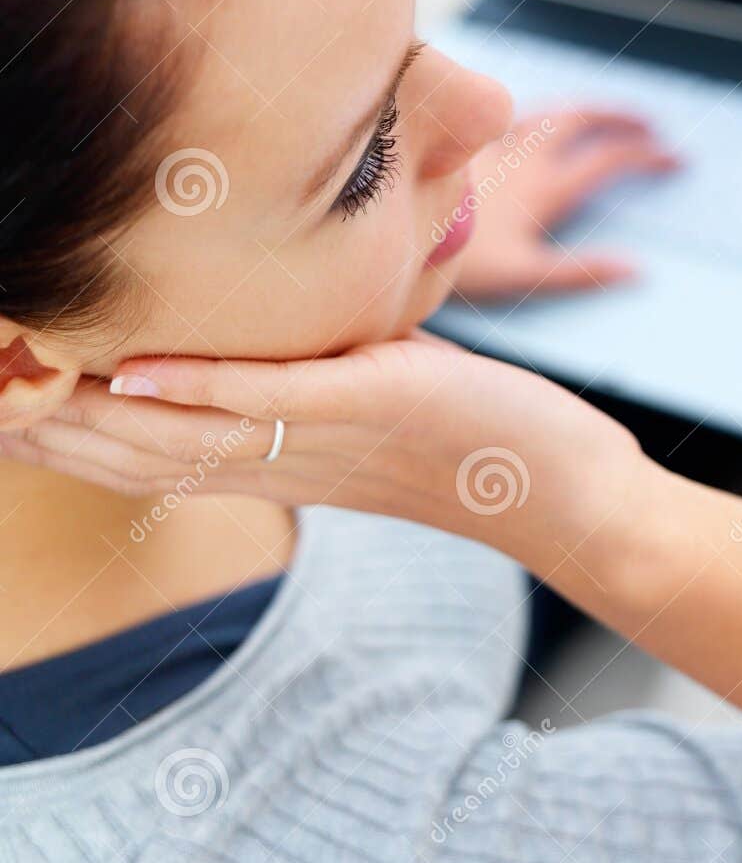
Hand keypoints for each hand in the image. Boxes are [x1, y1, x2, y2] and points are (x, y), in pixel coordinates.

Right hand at [0, 333, 646, 574]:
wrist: (565, 494)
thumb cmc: (471, 448)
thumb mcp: (367, 420)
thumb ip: (301, 399)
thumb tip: (251, 367)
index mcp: (276, 470)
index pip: (146, 462)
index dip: (60, 440)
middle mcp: (284, 467)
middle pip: (139, 456)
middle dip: (46, 429)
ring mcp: (325, 442)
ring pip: (186, 435)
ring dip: (93, 412)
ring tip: (15, 382)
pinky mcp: (375, 408)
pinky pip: (275, 401)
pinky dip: (203, 386)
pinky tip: (137, 368)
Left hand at [452, 109, 678, 299]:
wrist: (389, 238)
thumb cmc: (455, 265)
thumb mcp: (524, 276)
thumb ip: (580, 274)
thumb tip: (637, 270)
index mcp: (544, 187)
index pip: (609, 159)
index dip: (648, 155)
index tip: (678, 158)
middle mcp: (520, 157)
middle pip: (581, 119)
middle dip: (620, 118)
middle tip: (649, 126)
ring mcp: (490, 148)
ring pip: (543, 113)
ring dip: (579, 110)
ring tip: (599, 116)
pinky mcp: (462, 148)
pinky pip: (503, 120)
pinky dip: (530, 118)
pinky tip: (525, 126)